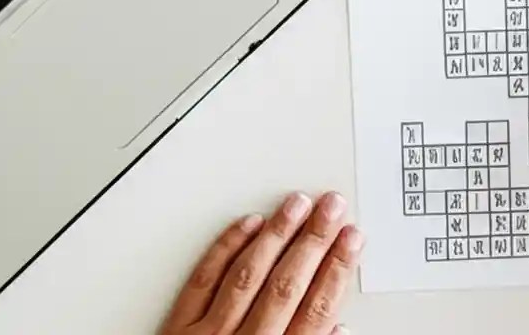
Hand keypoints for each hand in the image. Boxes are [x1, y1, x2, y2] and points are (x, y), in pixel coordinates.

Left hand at [160, 192, 363, 334]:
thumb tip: (336, 332)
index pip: (315, 310)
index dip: (337, 269)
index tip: (352, 240)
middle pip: (287, 284)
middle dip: (314, 241)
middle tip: (332, 208)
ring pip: (248, 274)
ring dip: (276, 235)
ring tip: (295, 205)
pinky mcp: (176, 330)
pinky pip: (203, 280)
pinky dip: (226, 249)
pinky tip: (247, 225)